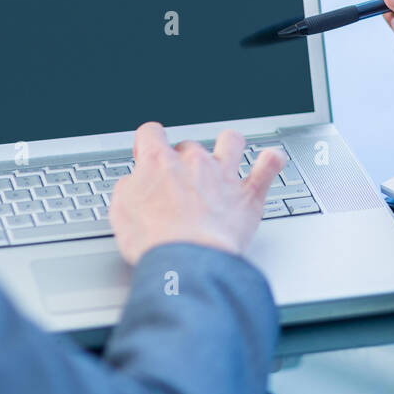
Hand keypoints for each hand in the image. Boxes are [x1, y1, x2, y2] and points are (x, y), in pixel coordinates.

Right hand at [109, 122, 285, 264]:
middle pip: (190, 145)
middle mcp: (194, 162)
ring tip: (225, 158)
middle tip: (182, 181)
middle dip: (185, 159)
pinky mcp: (248, 194)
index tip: (148, 155)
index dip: (148, 143)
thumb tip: (134, 183)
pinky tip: (270, 160)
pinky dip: (271, 161)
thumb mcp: (121, 213)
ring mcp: (224, 175)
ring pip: (231, 141)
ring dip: (228, 147)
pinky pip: (268, 166)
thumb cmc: (155, 242)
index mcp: (158, 164)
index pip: (151, 133)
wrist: (188, 261)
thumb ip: (129, 189)